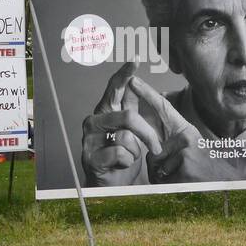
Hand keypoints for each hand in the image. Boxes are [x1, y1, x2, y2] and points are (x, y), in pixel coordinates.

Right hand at [81, 63, 163, 186]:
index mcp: (105, 111)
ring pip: (125, 136)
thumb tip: (134, 81)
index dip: (125, 73)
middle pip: (128, 117)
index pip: (115, 88)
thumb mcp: (130, 130)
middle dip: (148, 134)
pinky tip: (120, 165)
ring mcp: (89, 139)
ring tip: (130, 157)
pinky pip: (119, 153)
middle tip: (157, 148)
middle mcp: (94, 121)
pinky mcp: (90, 157)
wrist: (112, 184)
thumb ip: (129, 107)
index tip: (136, 60)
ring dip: (136, 151)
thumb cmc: (122, 155)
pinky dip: (127, 161)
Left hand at [128, 76, 239, 183]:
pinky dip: (169, 184)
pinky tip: (185, 182)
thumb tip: (151, 153)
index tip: (132, 81)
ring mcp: (185, 149)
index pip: (163, 109)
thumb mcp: (190, 150)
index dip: (147, 94)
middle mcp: (185, 136)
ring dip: (164, 176)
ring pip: (155, 165)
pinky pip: (161, 177)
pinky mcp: (184, 163)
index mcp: (186, 130)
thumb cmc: (206, 169)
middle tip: (180, 171)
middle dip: (158, 162)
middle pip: (152, 148)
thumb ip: (170, 146)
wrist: (228, 182)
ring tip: (184, 177)